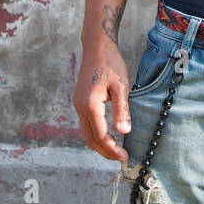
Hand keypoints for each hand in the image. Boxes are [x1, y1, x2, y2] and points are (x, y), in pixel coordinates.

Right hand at [73, 43, 131, 161]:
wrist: (97, 46)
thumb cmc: (110, 63)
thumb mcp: (121, 86)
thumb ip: (122, 110)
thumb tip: (124, 132)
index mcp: (90, 105)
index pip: (100, 136)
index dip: (112, 149)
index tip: (125, 156)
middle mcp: (80, 107)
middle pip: (91, 139)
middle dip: (105, 151)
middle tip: (121, 158)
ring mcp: (78, 105)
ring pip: (87, 133)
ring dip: (100, 144)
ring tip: (116, 150)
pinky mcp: (80, 101)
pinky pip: (87, 124)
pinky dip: (96, 134)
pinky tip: (108, 135)